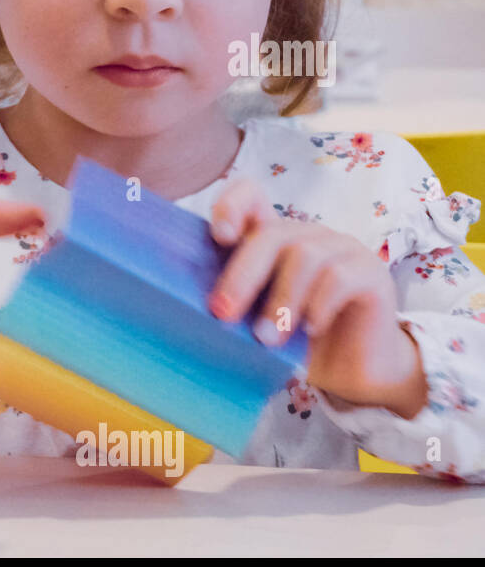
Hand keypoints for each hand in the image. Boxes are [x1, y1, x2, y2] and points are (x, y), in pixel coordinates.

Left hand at [207, 178, 427, 418]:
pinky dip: (317, 306)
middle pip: (272, 235)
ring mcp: (344, 249)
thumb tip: (196, 308)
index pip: (250, 196)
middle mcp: (309, 236)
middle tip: (223, 314)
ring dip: (281, 300)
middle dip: (242, 275)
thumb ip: (234, 301)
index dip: (231, 206)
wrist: (352, 370)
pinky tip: (309, 330)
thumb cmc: (296, 341)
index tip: (219, 237)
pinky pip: (340, 277)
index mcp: (275, 239)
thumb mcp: (257, 317)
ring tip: (267, 339)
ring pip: (305, 256)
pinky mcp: (372, 272)